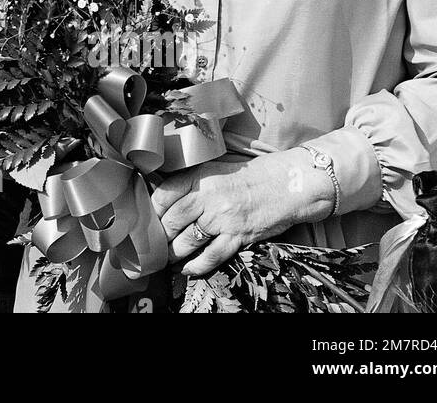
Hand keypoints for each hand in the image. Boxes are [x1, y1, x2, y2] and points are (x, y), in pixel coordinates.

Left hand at [150, 150, 335, 276]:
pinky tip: (189, 269)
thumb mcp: (216, 168)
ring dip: (175, 253)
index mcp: (200, 176)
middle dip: (161, 236)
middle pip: (172, 221)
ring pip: (188, 241)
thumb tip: (168, 197)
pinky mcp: (238, 236)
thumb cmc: (250, 174)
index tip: (149, 218)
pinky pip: (211, 256)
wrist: (287, 184)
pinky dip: (197, 265)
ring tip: (169, 257)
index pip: (164, 195)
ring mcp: (222, 218)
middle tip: (156, 243)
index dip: (153, 210)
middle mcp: (208, 197)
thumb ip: (193, 181)